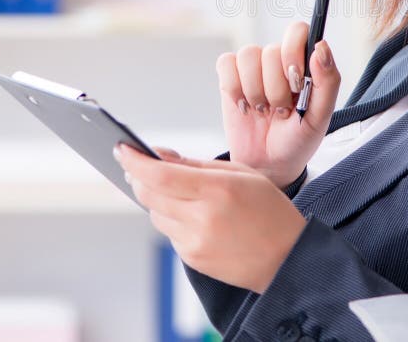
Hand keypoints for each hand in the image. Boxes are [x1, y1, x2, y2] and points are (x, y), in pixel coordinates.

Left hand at [115, 145, 306, 293]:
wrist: (286, 257)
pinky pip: (169, 232)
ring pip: (155, 213)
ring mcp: (195, 242)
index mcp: (217, 190)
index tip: (121, 148)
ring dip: (158, 198)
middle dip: (139, 177)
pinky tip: (195, 215)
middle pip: (149, 194)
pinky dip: (173, 218)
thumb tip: (158, 155)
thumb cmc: (268, 209)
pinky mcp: (192, 259)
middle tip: (138, 164)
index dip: (135, 160)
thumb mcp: (241, 174)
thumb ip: (196, 164)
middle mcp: (202, 218)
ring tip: (181, 192)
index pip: (159, 175)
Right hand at [216, 22, 340, 188]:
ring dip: (256, 91)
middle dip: (276, 87)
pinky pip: (226, 63)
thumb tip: (321, 47)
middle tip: (281, 109)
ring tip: (264, 111)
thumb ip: (328, 81)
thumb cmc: (298, 139)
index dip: (293, 52)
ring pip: (248, 55)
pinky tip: (245, 107)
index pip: (297, 30)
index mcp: (304, 63)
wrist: (268, 165)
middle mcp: (279, 60)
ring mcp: (253, 67)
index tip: (296, 82)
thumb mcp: (320, 116)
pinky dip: (235, 88)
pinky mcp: (230, 77)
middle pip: (271, 50)